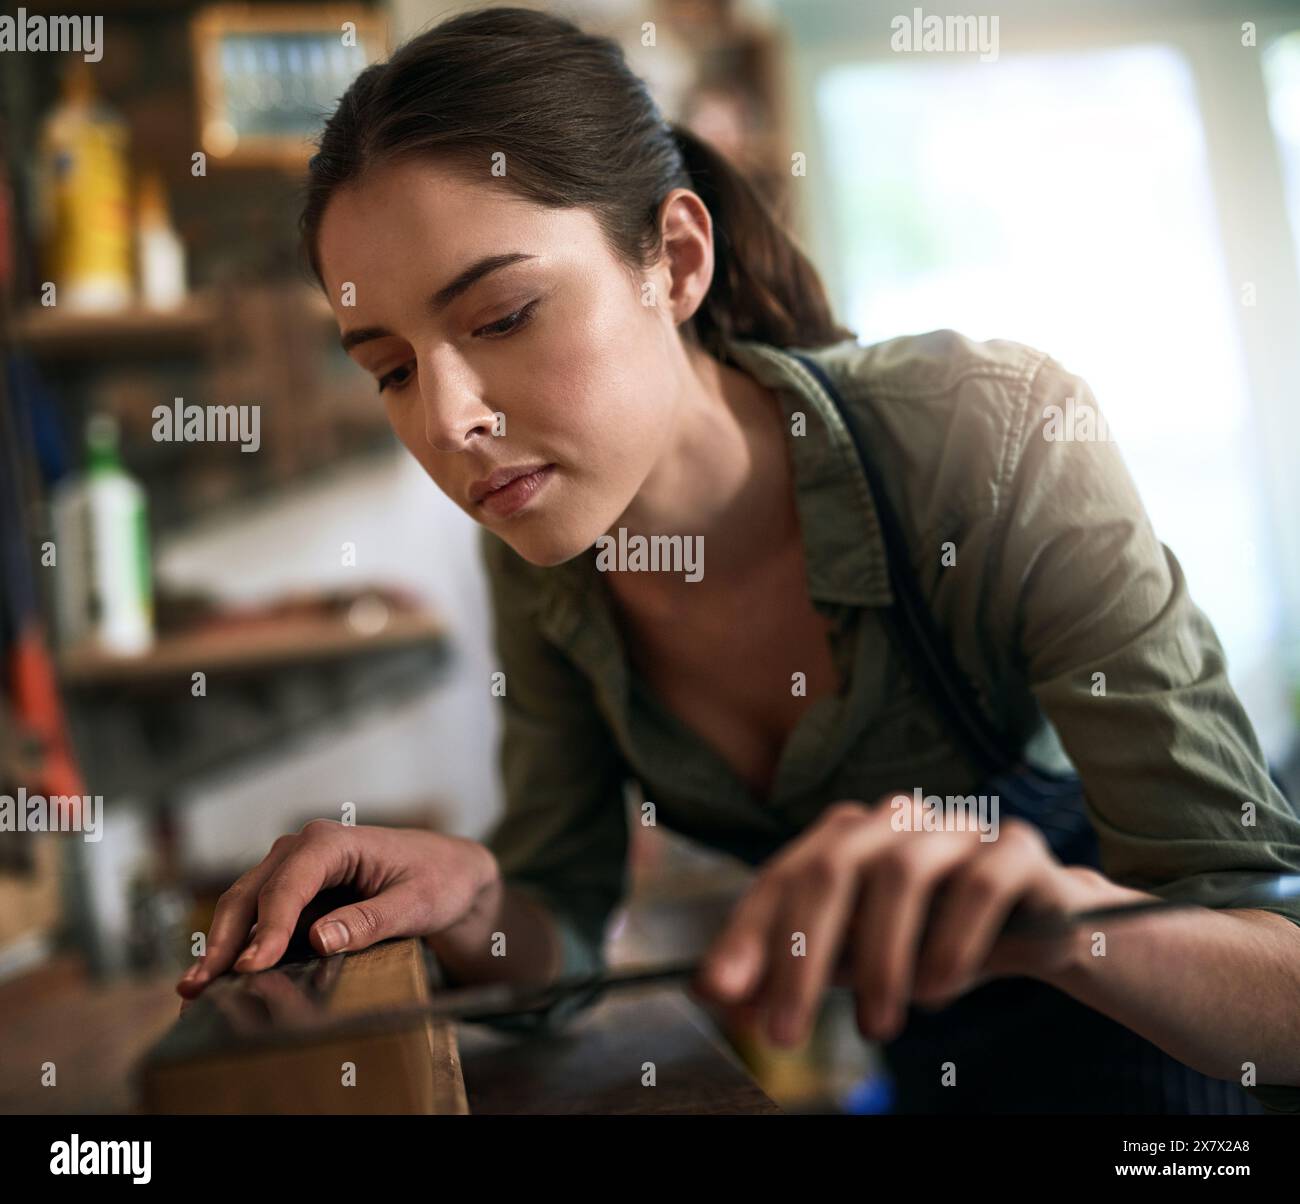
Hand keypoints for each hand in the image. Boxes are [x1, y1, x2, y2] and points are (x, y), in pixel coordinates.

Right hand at [175, 821, 497, 998]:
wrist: (452, 872)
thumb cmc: (439, 880)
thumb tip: (319, 939)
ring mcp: (295, 869)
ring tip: (194, 989)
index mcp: (334, 841)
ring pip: (245, 904)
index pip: (290, 885)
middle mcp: (306, 848)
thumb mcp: (417, 903)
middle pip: (252, 893)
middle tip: (201, 986)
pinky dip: (238, 944)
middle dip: (224, 939)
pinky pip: (259, 917)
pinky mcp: (296, 893)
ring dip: (220, 944)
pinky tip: (220, 977)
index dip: (267, 927)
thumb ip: (371, 920)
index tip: (251, 965)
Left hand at [691, 797, 1111, 1046]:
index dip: (746, 932)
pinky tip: (938, 990)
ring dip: (881, 959)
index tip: (722, 992)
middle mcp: (893, 819)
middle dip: (801, 956)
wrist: (1040, 929)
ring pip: (901, 873)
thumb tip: (714, 993)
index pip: (782, 875)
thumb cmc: (929, 939)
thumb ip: (789, 966)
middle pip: (831, 868)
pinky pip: (980, 883)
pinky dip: (952, 942)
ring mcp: (955, 826)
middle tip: (785, 1034)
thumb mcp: (852, 959)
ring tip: (877, 1025)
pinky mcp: (1015, 847)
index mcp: (847, 836)